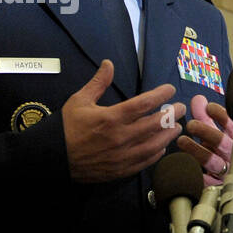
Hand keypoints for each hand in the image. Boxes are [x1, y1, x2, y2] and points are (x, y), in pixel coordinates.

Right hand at [62, 60, 182, 182]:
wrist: (52, 158)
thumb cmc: (66, 127)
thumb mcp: (79, 100)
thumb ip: (98, 82)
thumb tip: (109, 63)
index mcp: (111, 118)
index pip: (144, 103)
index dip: (161, 94)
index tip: (170, 89)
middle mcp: (121, 137)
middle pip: (155, 124)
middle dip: (172, 114)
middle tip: (180, 107)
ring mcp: (123, 156)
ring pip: (155, 144)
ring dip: (168, 135)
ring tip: (176, 127)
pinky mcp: (121, 170)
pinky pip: (146, 162)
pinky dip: (157, 153)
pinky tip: (161, 147)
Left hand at [176, 96, 232, 184]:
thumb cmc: (222, 153)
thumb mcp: (216, 134)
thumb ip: (207, 118)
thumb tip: (198, 99)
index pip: (231, 125)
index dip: (221, 116)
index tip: (209, 107)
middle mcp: (232, 154)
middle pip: (223, 143)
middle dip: (207, 132)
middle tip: (191, 124)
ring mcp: (225, 171)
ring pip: (214, 161)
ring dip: (198, 150)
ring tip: (182, 141)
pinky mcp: (216, 185)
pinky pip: (206, 181)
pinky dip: (197, 175)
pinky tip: (186, 168)